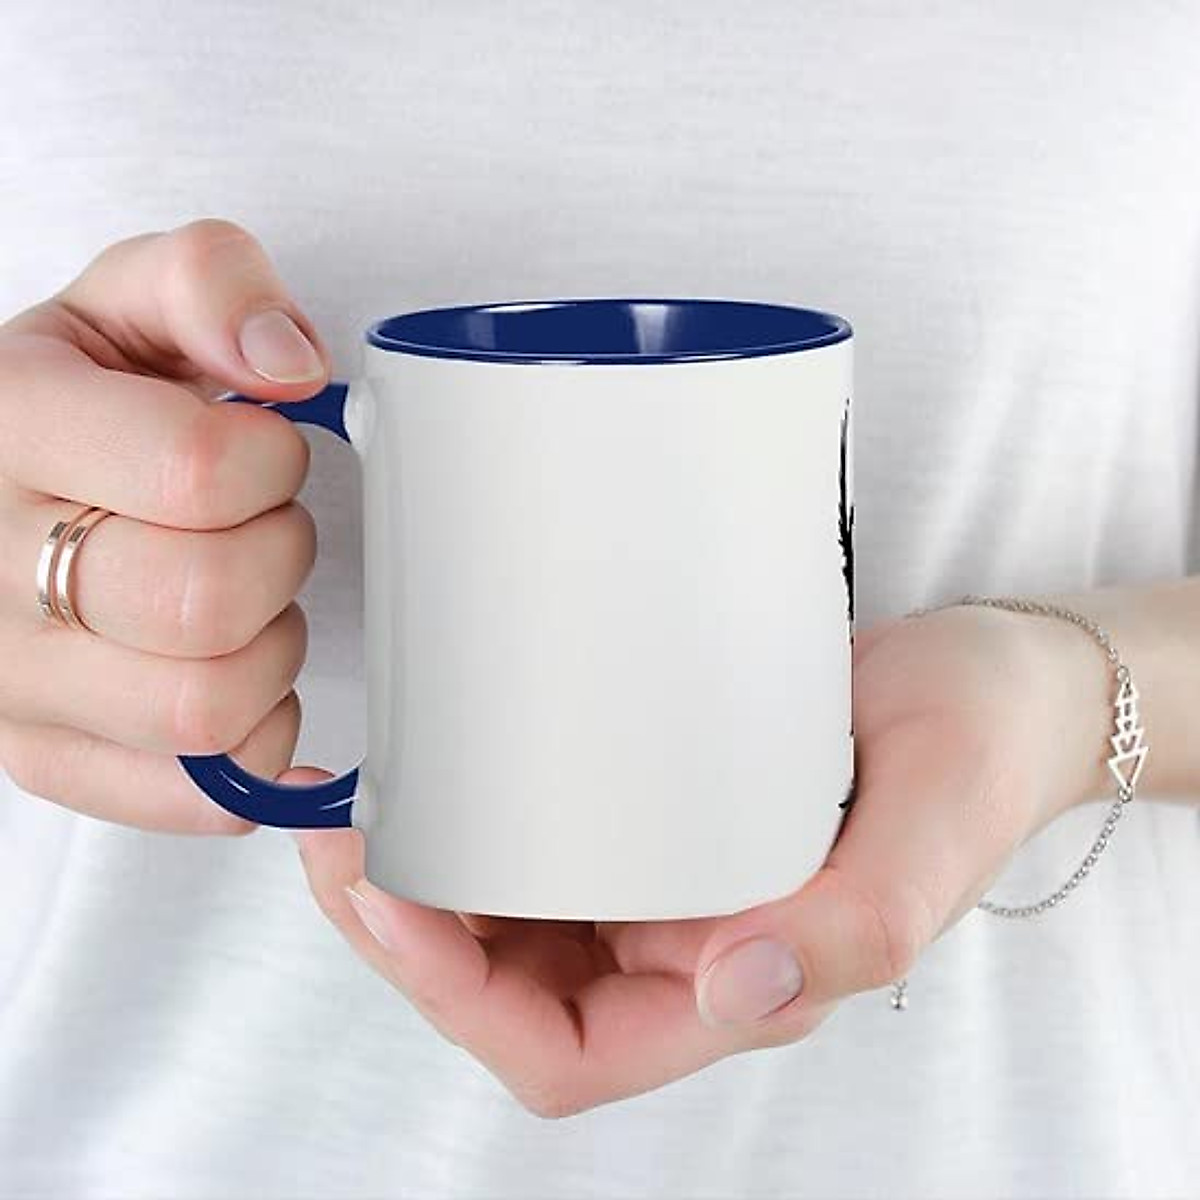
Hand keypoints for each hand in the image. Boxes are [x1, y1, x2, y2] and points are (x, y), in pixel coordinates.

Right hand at [0, 219, 329, 830]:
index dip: (273, 462)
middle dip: (277, 556)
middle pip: (205, 603)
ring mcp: (8, 683)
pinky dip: (258, 740)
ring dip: (270, 649)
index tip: (264, 450)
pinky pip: (201, 791)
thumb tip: (287, 363)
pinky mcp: (46, 758)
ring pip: (208, 709)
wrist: (0, 487)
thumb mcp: (127, 301)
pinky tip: (243, 674)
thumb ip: (211, 283)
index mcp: (9, 428)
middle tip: (258, 527)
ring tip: (243, 599)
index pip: (196, 472)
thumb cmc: (86, 400)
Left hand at [291, 600, 1109, 1116]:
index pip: (570, 1046)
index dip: (463, 997)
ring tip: (365, 813)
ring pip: (513, 927)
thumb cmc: (977, 748)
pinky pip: (546, 850)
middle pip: (509, 994)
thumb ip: (855, 925)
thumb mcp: (935, 822)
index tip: (393, 898)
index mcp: (747, 979)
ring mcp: (668, 883)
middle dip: (406, 938)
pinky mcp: (661, 818)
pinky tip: (443, 780)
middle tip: (343, 845)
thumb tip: (734, 990)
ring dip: (425, 885)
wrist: (991, 684)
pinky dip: (477, 828)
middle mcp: (690, 947)